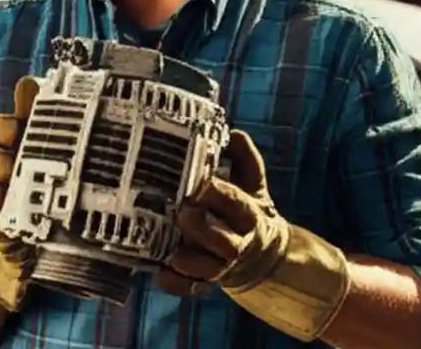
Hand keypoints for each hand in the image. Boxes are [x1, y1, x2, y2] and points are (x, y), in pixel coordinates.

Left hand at [155, 129, 352, 341]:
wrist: (262, 255)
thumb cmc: (247, 210)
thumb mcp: (253, 184)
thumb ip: (244, 159)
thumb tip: (234, 133)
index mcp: (248, 215)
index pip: (236, 203)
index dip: (220, 194)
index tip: (201, 182)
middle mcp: (236, 242)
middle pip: (223, 241)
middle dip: (202, 229)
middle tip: (182, 213)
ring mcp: (221, 265)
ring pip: (207, 269)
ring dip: (188, 261)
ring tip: (170, 251)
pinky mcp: (206, 280)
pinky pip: (191, 288)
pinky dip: (176, 283)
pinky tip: (159, 273)